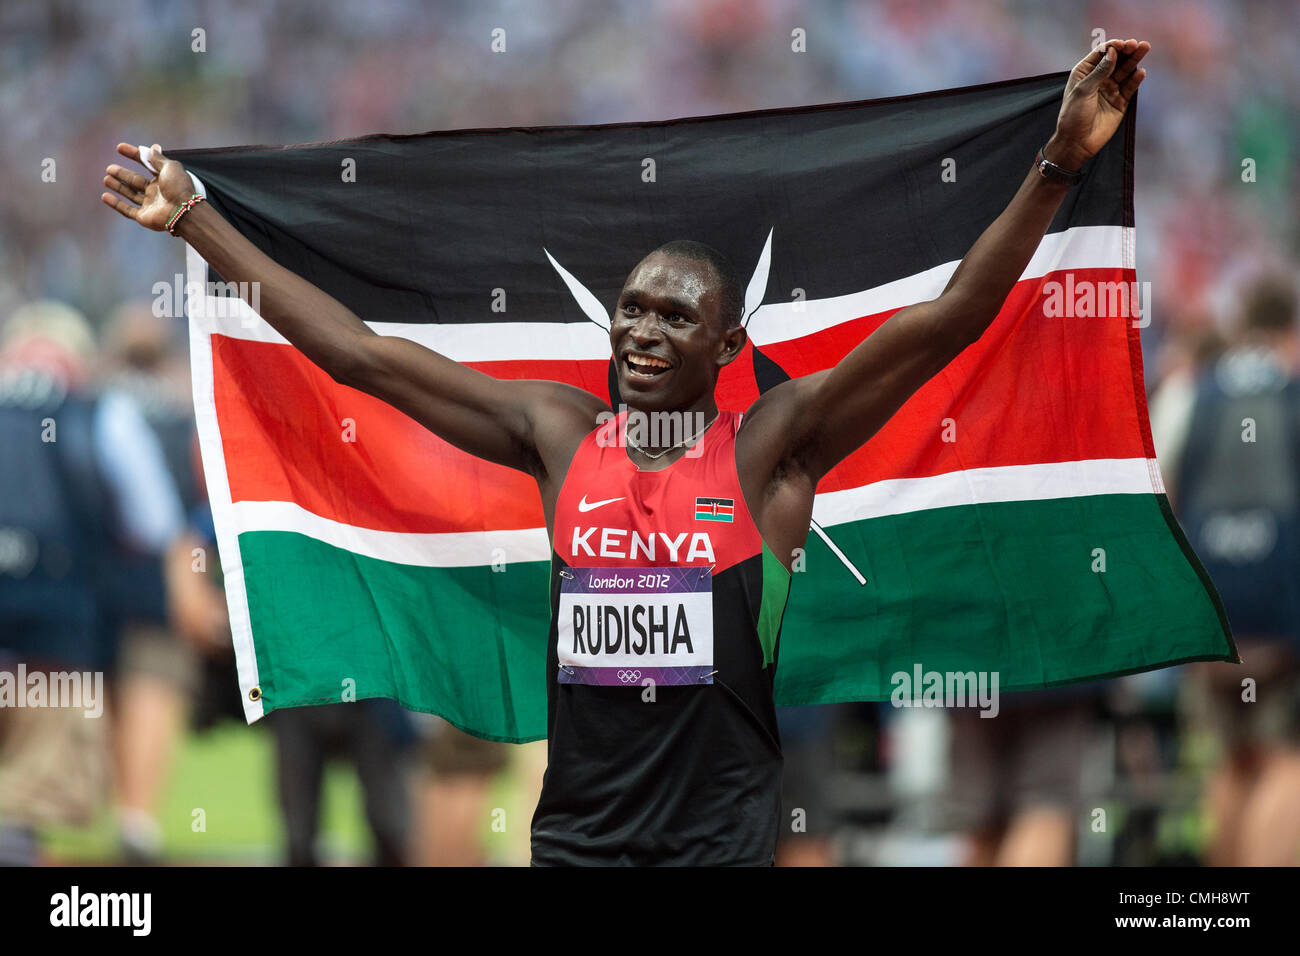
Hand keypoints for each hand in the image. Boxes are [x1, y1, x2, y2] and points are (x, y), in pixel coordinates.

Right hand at [101, 143, 193, 230]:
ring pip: (130, 194)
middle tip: (109, 168)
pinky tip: (104, 196)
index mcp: (164, 179)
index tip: (120, 147)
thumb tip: (153, 147)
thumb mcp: (170, 167)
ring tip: (106, 178)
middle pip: (136, 181)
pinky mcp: (144, 217)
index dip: (134, 155)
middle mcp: (157, 192)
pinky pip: (127, 210)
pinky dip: (116, 204)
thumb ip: (159, 158)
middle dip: (122, 174)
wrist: (183, 211)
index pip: (146, 164)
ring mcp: (150, 205)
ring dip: (118, 186)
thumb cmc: (179, 188)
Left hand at [1048, 38, 1149, 169]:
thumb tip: (1112, 52)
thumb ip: (1099, 71)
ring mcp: (1110, 89)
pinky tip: (1140, 72)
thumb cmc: (1073, 115)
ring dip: (1134, 59)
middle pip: (1116, 59)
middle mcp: (1098, 79)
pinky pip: (1130, 87)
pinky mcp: (1120, 101)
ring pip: (1125, 70)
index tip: (1121, 44)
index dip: (1111, 47)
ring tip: (1144, 47)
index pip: (1101, 54)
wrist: (1077, 142)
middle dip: (1126, 50)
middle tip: (1136, 44)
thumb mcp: (1083, 90)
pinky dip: (1135, 79)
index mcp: (1084, 73)